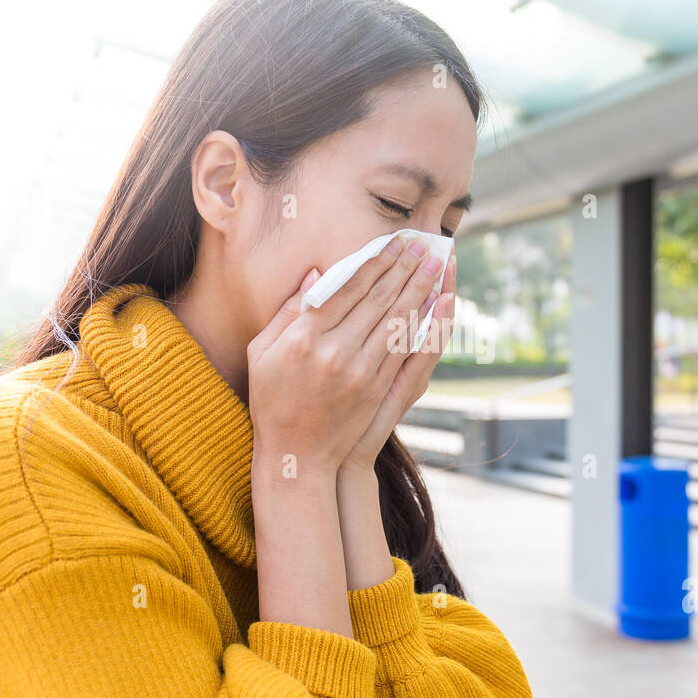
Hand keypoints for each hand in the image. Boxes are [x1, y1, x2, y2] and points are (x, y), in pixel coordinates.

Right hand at [246, 234, 445, 478]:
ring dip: (420, 288)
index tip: (392, 243)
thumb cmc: (272, 400)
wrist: (296, 455)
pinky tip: (435, 304)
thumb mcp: (261, 353)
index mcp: (303, 338)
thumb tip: (316, 275)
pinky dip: (422, 322)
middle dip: (404, 267)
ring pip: (396, 319)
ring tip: (436, 264)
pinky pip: (404, 348)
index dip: (373, 262)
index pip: (346, 288)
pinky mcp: (376, 388)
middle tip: (423, 244)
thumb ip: (287, 313)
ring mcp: (359, 371)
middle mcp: (334, 351)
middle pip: (377, 299)